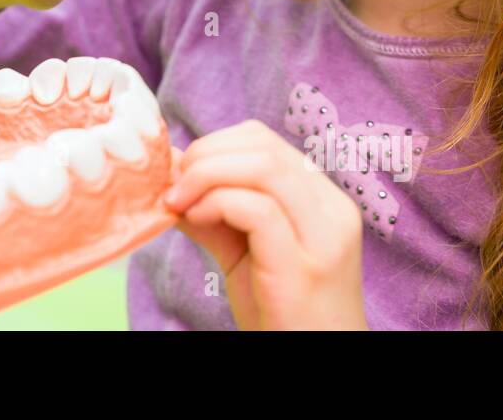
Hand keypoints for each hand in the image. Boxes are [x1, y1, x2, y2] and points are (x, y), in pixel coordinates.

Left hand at [164, 120, 367, 329]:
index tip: (181, 174)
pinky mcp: (304, 267)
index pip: (264, 141)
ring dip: (206, 176)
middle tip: (173, 187)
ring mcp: (324, 237)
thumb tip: (170, 179)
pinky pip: (257, 209)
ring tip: (181, 203)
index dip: (215, 146)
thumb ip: (215, 212)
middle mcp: (332, 210)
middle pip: (262, 145)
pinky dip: (217, 203)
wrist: (316, 362)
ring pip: (262, 166)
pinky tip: (197, 220)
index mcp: (322, 199)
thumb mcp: (244, 253)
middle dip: (205, 156)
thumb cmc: (280, 313)